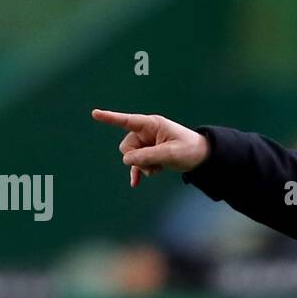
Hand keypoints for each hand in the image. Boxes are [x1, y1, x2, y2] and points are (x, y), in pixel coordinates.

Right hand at [91, 109, 210, 186]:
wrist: (201, 157)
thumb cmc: (189, 149)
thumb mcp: (170, 154)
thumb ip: (147, 156)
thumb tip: (126, 160)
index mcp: (152, 124)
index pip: (127, 121)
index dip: (110, 118)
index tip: (95, 113)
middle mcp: (146, 132)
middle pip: (127, 146)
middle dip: (136, 158)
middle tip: (154, 164)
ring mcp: (147, 144)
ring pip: (131, 157)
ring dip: (142, 166)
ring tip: (159, 168)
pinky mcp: (149, 155)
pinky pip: (136, 164)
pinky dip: (137, 173)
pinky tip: (135, 184)